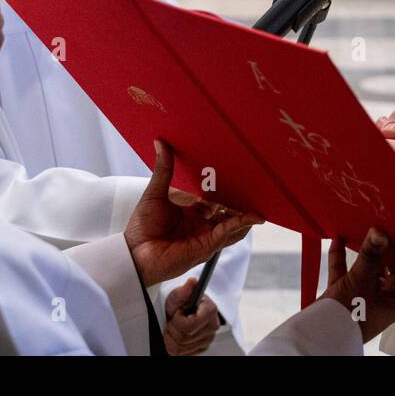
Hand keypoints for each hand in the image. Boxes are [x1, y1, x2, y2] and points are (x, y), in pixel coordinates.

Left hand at [124, 140, 260, 287]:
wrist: (134, 253)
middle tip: (254, 179)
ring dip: (246, 211)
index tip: (236, 166)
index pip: (214, 193)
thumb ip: (164, 170)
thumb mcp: (155, 193)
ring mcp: (206, 234)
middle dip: (241, 196)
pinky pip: (226, 233)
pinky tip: (251, 216)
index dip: (224, 182)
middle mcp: (202, 222)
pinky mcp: (206, 246)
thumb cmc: (143, 226)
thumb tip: (160, 142)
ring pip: (233, 221)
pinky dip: (240, 224)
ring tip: (260, 197)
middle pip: (227, 207)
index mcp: (192, 208)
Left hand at [163, 278, 220, 354]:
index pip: (188, 326)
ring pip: (181, 348)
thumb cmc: (183, 301)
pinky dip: (176, 346)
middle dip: (172, 329)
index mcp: (209, 310)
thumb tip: (192, 281)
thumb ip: (186, 289)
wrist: (184, 310)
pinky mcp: (202, 347)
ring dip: (172, 338)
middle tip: (173, 319)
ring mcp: (208, 338)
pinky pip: (183, 353)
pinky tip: (177, 335)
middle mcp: (212, 326)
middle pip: (183, 338)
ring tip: (174, 326)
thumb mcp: (180, 294)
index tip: (177, 313)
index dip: (178, 321)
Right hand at [320, 229, 394, 342]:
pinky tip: (340, 239)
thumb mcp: (362, 279)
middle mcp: (381, 299)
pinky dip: (342, 256)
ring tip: (368, 230)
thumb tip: (380, 231)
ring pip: (367, 270)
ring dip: (366, 252)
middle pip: (391, 272)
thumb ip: (371, 254)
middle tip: (392, 230)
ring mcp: (362, 296)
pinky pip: (345, 271)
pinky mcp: (343, 293)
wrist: (320, 334)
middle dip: (390, 252)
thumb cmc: (350, 315)